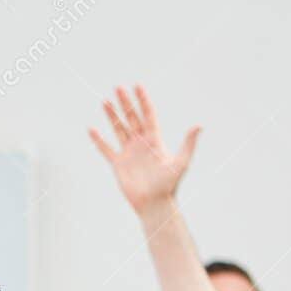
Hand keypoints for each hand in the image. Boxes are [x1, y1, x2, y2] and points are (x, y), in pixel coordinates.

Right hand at [89, 85, 199, 215]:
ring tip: (105, 101)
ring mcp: (129, 153)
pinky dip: (99, 140)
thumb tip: (199, 125)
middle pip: (131, 118)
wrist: (154, 204)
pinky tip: (92, 129)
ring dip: (112, 115)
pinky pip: (106, 149)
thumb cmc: (169, 185)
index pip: (148, 115)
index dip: (143, 100)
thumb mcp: (181, 162)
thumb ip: (188, 143)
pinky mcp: (118, 164)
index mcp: (154, 140)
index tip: (137, 86)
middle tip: (118, 87)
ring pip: (118, 129)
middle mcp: (141, 144)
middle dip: (125, 103)